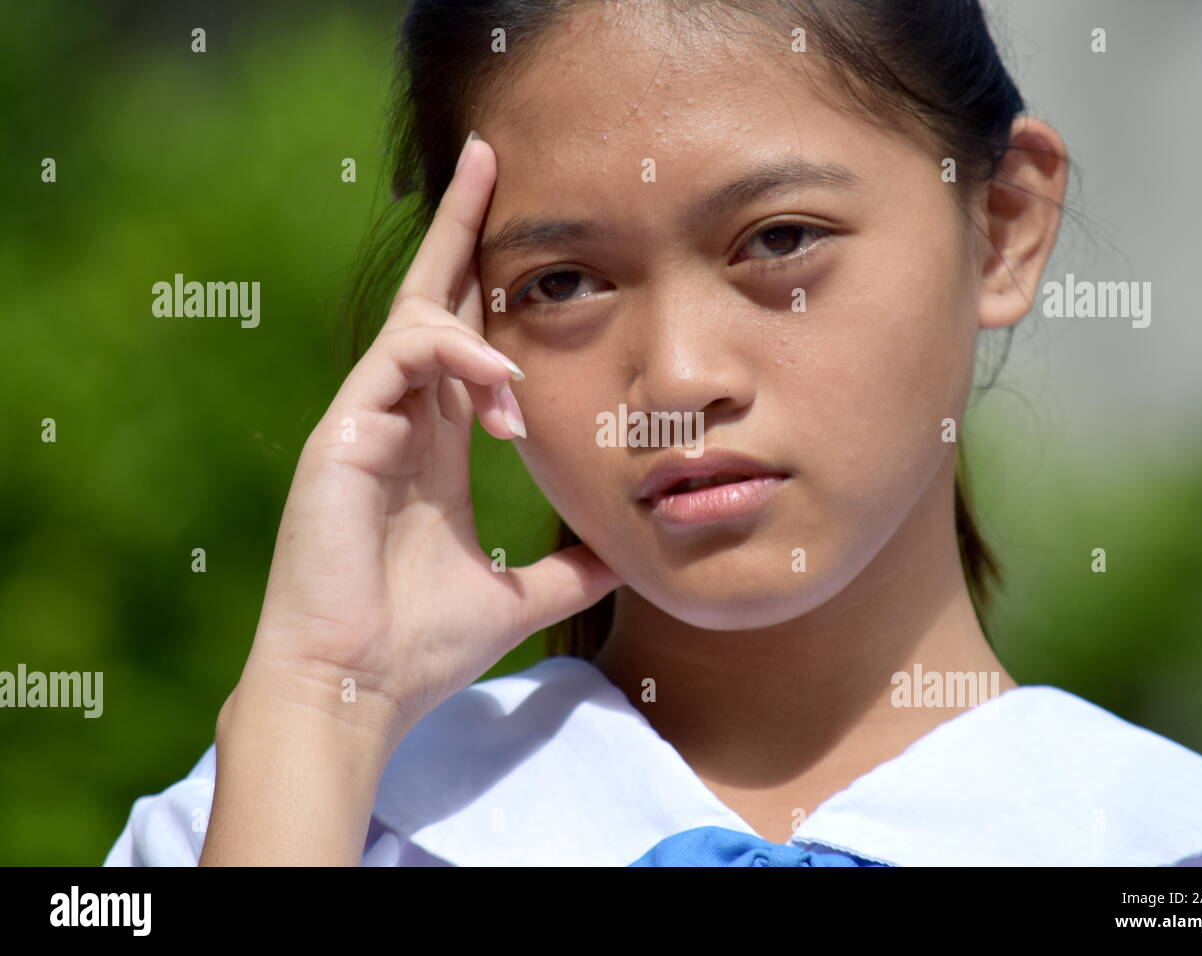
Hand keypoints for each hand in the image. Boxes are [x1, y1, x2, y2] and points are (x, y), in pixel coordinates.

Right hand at [236, 133, 620, 741]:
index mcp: (433, 446)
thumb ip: (566, 567)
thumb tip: (623, 552)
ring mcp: (363, 422)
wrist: (358, 688)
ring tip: (516, 398)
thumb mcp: (517, 594)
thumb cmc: (421, 645)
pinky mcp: (340, 436)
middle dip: (460, 228)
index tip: (527, 240)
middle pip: (429, 298)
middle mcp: (397, 420)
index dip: (486, 286)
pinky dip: (454, 360)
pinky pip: (399, 358)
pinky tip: (500, 398)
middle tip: (489, 157)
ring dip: (478, 330)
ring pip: (416, 321)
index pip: (461, 340)